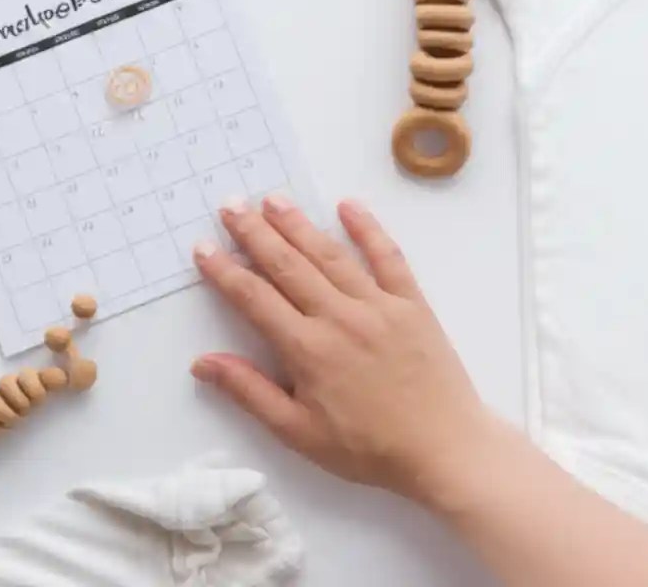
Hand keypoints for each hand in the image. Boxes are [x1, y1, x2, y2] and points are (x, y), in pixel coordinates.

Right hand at [190, 195, 493, 504]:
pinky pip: (388, 257)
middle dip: (254, 233)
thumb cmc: (369, 449)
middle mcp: (339, 318)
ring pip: (330, 255)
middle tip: (230, 205)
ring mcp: (379, 306)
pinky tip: (348, 207)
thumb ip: (250, 393)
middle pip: (288, 265)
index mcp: (308, 350)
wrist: (444, 449)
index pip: (255, 299)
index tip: (203, 248)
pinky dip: (368, 229)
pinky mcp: (412, 304)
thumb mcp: (299, 433)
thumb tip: (203, 363)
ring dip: (298, 224)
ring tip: (273, 199)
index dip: (225, 271)